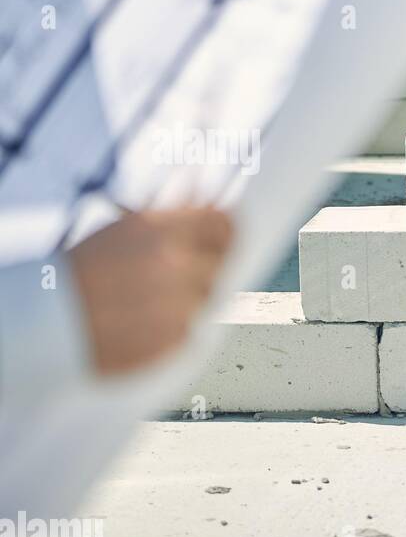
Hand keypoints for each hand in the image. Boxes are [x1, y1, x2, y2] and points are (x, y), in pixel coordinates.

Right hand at [70, 207, 233, 376]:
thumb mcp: (123, 231)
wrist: (48, 320)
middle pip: (220, 262)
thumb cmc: (81, 271)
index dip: (226, 228)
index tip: (223, 232)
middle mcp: (179, 267)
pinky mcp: (177, 340)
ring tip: (145, 297)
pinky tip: (141, 319)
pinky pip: (191, 327)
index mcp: (165, 232)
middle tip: (176, 269)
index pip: (224, 224)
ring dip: (186, 296)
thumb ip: (170, 217)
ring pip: (205, 296)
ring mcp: (181, 305)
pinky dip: (173, 324)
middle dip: (203, 263)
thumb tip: (204, 197)